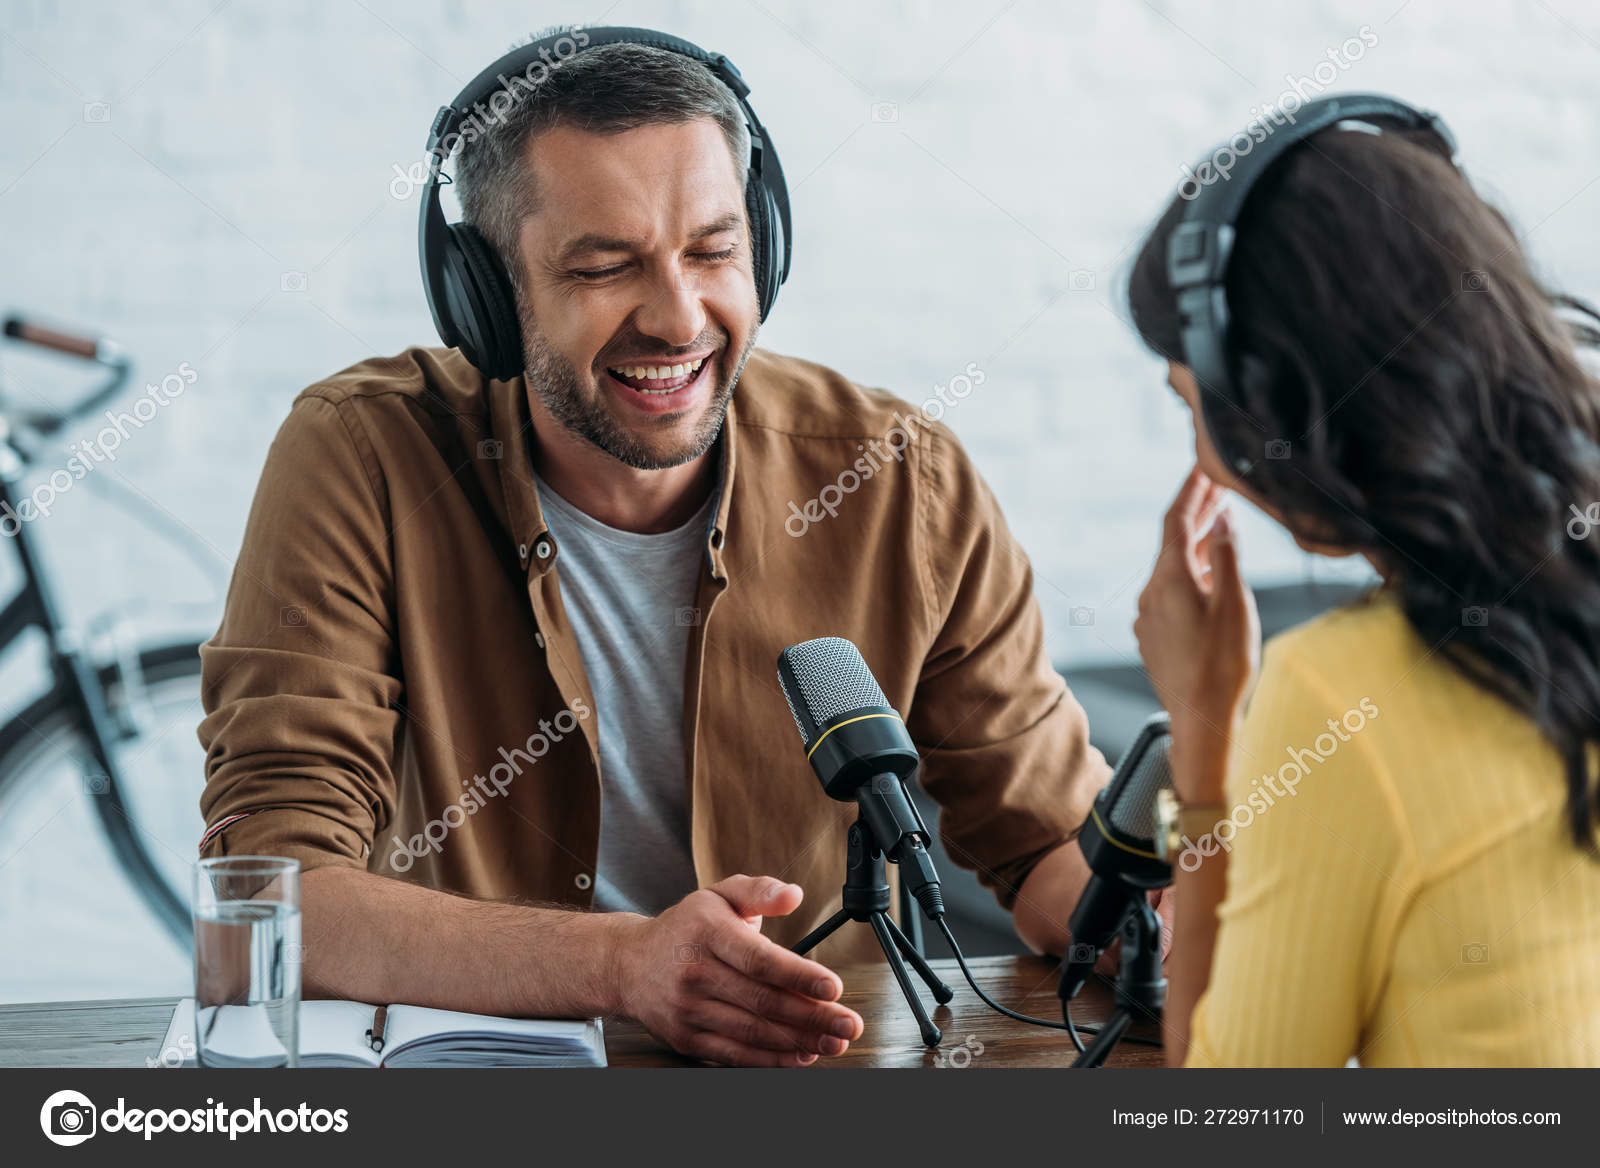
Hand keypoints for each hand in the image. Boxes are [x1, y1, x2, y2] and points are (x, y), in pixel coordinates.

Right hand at [610, 874, 863, 1066]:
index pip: (758, 959)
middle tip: (848, 1024)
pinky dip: (771, 1059)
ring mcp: (688, 1010)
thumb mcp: (719, 894)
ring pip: (752, 1031)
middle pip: (762, 1001)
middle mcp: (695, 973)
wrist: (629, 965)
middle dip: (812, 1017)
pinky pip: (735, 1054)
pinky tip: (801, 1055)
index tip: (833, 987)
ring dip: (799, 1041)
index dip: (798, 976)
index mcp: (706, 931)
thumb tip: (794, 895)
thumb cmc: (686, 927)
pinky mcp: (687, 1039)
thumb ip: (759, 890)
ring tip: (834, 1041)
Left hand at [1134, 466, 1260, 799]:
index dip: (1192, 490)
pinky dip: (1190, 572)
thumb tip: (1223, 519)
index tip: (1205, 466)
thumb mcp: (1235, 605)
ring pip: (1173, 567)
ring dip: (1196, 544)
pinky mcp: (1154, 635)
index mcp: (1169, 579)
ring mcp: (1149, 615)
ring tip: (1221, 522)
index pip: (1176, 520)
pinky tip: (1209, 574)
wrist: (1199, 720)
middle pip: (1173, 541)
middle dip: (1197, 512)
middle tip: (1219, 486)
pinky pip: (1170, 591)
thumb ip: (1228, 557)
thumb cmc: (1223, 666)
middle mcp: (1151, 592)